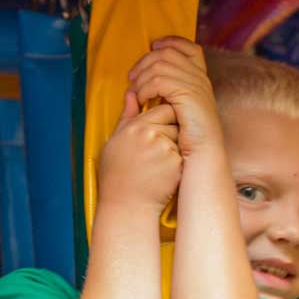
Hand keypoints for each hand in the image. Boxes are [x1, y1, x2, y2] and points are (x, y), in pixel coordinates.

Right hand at [98, 91, 181, 213]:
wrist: (125, 204)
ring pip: (181, 136)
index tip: (156, 129)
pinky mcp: (176, 164)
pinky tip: (162, 171)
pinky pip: (183, 153)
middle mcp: (151, 135)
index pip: (164, 108)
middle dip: (171, 129)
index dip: (164, 117)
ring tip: (157, 161)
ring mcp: (165, 149)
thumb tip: (132, 93)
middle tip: (156, 148)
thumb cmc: (116, 173)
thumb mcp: (115, 141)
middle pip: (176, 120)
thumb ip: (127, 116)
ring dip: (175, 144)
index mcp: (135, 127)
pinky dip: (177, 159)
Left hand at [127, 38, 222, 157]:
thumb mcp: (168, 113)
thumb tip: (130, 87)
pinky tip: (142, 100)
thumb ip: (155, 97)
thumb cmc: (184, 140)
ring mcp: (196, 87)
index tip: (153, 46)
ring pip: (160, 65)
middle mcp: (200, 79)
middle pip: (169, 53)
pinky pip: (159, 81)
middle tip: (132, 77)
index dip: (171, 41)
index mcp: (199, 80)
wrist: (202, 157)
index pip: (190, 48)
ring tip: (135, 92)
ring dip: (142, 77)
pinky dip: (146, 88)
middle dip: (146, 61)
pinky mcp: (188, 97)